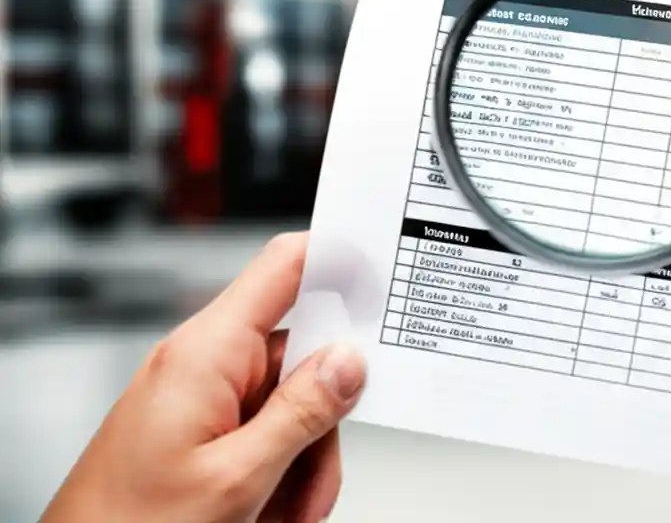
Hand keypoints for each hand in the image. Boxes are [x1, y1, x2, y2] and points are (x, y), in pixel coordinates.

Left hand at [41, 232, 366, 522]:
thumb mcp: (237, 477)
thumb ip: (302, 413)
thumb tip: (349, 362)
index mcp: (206, 352)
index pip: (285, 268)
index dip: (340, 260)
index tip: (385, 278)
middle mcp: (201, 362)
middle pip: (301, 359)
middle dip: (322, 422)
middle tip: (313, 480)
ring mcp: (199, 393)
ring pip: (290, 404)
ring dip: (301, 462)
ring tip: (283, 511)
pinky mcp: (196, 424)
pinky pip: (263, 430)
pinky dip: (277, 472)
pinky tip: (267, 509)